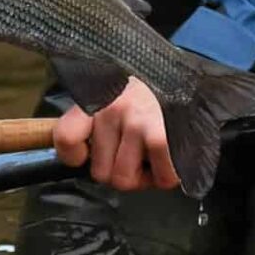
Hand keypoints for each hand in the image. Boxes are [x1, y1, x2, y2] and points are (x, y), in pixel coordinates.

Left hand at [53, 78, 179, 191]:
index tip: (86, 155)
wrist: (189, 74)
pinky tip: (169, 155)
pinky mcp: (161, 136)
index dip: (74, 156)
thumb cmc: (150, 92)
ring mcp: (135, 122)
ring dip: (143, 175)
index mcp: (95, 98)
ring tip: (153, 152)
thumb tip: (80, 156)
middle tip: (136, 152)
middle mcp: (111, 108)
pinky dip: (166, 174)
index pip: (66, 137)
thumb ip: (93, 123)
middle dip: (120, 170)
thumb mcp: (114, 95)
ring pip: (125, 180)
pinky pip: (159, 178)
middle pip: (100, 172)